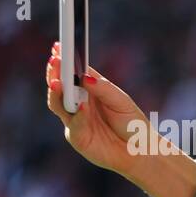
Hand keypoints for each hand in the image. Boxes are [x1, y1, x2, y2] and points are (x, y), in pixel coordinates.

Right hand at [45, 42, 149, 176]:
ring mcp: (75, 120)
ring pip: (58, 104)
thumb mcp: (122, 101)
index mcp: (88, 90)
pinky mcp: (77, 137)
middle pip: (59, 86)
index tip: (58, 46)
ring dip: (57, 92)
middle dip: (55, 73)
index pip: (72, 73)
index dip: (64, 60)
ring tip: (58, 82)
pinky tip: (81, 107)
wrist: (141, 150)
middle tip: (55, 60)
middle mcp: (77, 103)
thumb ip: (103, 89)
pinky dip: (77, 116)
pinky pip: (74, 125)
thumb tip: (84, 76)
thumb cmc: (132, 123)